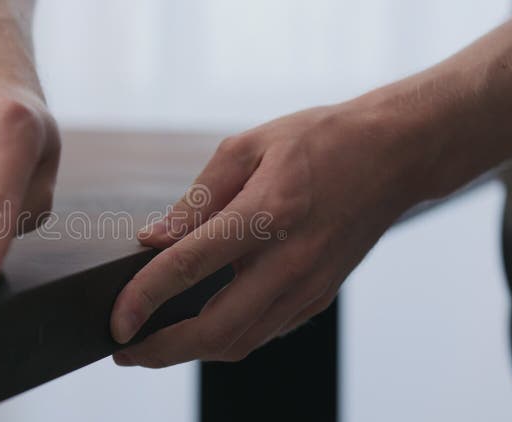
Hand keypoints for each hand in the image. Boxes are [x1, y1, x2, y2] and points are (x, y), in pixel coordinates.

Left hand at [109, 104, 423, 366]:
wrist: (395, 155)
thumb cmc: (322, 140)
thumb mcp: (249, 147)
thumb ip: (198, 198)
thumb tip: (154, 238)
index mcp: (268, 211)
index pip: (190, 265)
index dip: (144, 297)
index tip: (115, 320)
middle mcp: (291, 260)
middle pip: (216, 329)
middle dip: (161, 351)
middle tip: (124, 351)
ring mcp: (309, 286)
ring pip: (240, 342)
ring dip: (190, 352)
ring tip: (153, 345)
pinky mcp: (319, 297)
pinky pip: (263, 332)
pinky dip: (225, 339)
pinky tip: (200, 328)